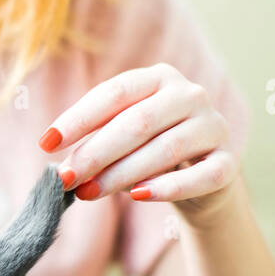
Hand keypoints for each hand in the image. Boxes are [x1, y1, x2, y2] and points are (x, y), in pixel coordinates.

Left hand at [37, 62, 239, 227]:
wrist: (201, 181)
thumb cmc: (149, 153)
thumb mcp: (120, 141)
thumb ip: (95, 145)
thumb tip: (61, 167)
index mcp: (158, 78)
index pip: (114, 93)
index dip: (78, 118)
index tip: (46, 143)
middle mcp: (190, 95)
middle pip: (137, 122)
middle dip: (96, 152)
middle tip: (66, 177)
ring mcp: (213, 126)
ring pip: (166, 149)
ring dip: (122, 174)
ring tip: (89, 193)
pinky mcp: (228, 163)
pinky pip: (200, 176)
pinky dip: (169, 187)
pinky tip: (140, 197)